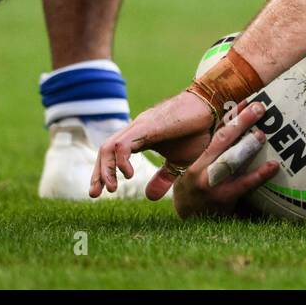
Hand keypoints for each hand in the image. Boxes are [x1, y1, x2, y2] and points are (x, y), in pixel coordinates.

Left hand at [89, 91, 214, 200]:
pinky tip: (128, 174)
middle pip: (105, 151)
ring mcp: (139, 127)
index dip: (104, 172)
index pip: (112, 155)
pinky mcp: (146, 126)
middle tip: (95, 194)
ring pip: (109, 147)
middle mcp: (134, 131)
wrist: (210, 108)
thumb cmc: (197, 131)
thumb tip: (149, 196)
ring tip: (111, 189)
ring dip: (106, 169)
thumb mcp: (179, 162)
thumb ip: (163, 178)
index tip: (101, 192)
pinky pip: (123, 144)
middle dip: (98, 173)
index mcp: (139, 138)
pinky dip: (121, 160)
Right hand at [172, 101, 279, 218]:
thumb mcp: (200, 170)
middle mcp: (202, 169)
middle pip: (221, 141)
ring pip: (230, 160)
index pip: (216, 132)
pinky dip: (259, 174)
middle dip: (240, 122)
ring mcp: (212, 185)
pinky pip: (243, 184)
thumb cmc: (198, 190)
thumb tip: (242, 126)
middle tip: (259, 108)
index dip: (231, 115)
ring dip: (247, 146)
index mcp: (198, 159)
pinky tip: (273, 166)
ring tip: (262, 134)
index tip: (247, 100)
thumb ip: (217, 152)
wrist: (189, 222)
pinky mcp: (223, 199)